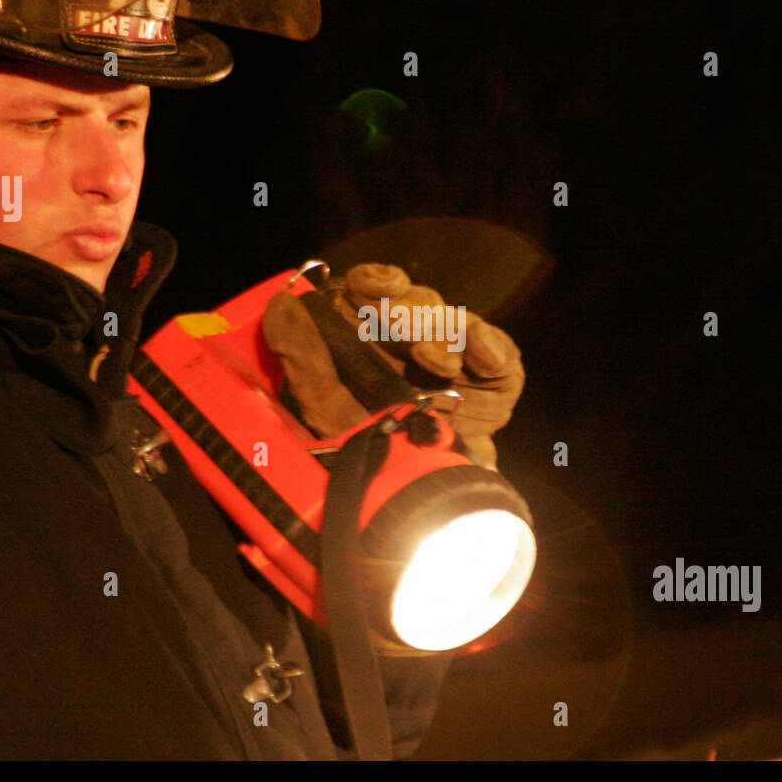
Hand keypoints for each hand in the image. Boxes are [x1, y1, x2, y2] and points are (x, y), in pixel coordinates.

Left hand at [262, 264, 523, 468]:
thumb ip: (304, 357)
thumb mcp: (325, 407)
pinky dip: (493, 349)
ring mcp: (456, 355)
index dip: (375, 282)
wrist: (417, 498)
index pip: (375, 290)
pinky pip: (500, 355)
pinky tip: (482, 358)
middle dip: (411, 316)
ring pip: (455, 322)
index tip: (371, 287)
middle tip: (404, 337)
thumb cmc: (363, 448)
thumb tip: (281, 305)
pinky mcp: (493, 378)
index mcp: (372, 335)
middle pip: (418, 304)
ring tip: (435, 362)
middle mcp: (415, 339)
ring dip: (445, 335)